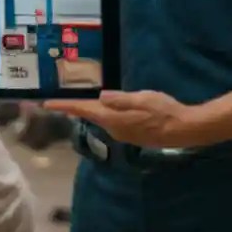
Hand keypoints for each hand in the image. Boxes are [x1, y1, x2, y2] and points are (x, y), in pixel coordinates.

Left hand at [43, 90, 204, 148]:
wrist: (183, 129)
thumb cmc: (164, 111)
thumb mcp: (143, 99)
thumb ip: (121, 99)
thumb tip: (101, 98)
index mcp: (113, 118)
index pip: (84, 110)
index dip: (65, 106)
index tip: (48, 104)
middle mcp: (114, 128)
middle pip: (91, 115)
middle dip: (76, 108)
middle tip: (61, 100)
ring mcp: (123, 133)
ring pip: (102, 119)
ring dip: (91, 111)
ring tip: (81, 102)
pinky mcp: (132, 134)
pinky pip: (113, 122)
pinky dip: (106, 114)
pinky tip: (109, 108)